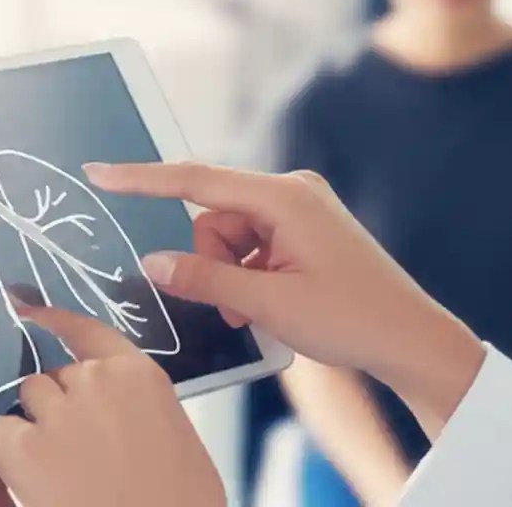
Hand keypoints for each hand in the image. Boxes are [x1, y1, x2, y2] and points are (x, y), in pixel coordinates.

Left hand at [0, 301, 224, 506]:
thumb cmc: (179, 500)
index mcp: (139, 375)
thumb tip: (110, 408)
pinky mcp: (24, 448)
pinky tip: (28, 478)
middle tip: (76, 450)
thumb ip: (139, 405)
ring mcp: (58, 412)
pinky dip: (3, 452)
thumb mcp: (174, 437)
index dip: (52, 320)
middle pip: (54, 374)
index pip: (86, 331)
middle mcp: (96, 381)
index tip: (24, 306)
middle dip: (58, 404)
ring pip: (26, 398)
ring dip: (33, 425)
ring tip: (58, 469)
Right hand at [84, 162, 486, 436]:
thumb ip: (205, 279)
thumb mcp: (269, 304)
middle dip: (212, 263)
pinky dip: (249, 276)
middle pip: (214, 216)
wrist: (411, 339)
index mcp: (286, 197)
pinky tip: (272, 304)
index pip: (197, 181)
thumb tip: (153, 262)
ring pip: (230, 236)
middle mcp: (293, 191)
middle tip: (240, 308)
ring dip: (231, 276)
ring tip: (261, 312)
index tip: (99, 172)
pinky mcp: (306, 229)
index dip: (143, 179)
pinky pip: (254, 245)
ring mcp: (301, 209)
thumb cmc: (352, 319)